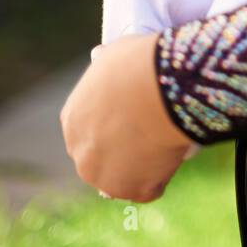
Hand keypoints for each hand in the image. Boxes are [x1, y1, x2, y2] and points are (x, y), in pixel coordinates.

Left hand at [61, 34, 194, 201]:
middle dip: (123, 150)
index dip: (113, 124)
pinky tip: (173, 155)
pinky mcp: (134, 191)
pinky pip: (150, 188)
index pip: (90, 129)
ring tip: (165, 144)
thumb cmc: (138, 65)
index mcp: (73, 120)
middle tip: (152, 132)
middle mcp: (81, 154)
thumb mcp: (113, 56)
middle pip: (102, 158)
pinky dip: (162, 176)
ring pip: (124, 178)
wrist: (159, 89)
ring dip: (142, 167)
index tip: (135, 116)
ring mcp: (105, 177)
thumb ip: (104, 64)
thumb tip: (100, 56)